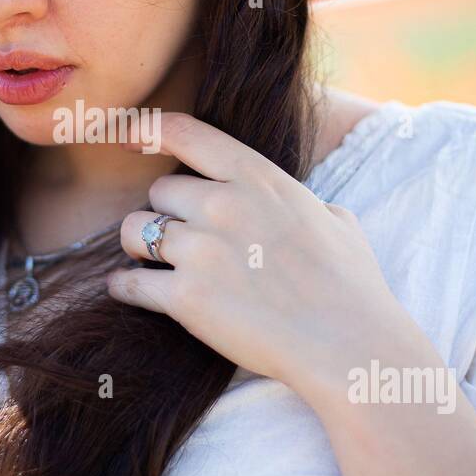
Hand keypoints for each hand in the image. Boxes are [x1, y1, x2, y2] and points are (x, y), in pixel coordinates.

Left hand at [106, 111, 411, 406]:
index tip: (126, 135)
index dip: (147, 128)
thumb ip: (302, 203)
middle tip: (183, 237)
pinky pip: (128, 283)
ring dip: (138, 245)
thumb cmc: (351, 288)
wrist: (349, 346)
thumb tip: (303, 207)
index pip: (187, 133)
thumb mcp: (336, 221)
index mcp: (258, 178)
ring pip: (132, 230)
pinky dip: (124, 288)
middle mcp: (222, 206)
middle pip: (159, 191)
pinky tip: (128, 290)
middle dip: (166, 212)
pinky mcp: (184, 298)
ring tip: (152, 261)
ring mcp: (200, 251)